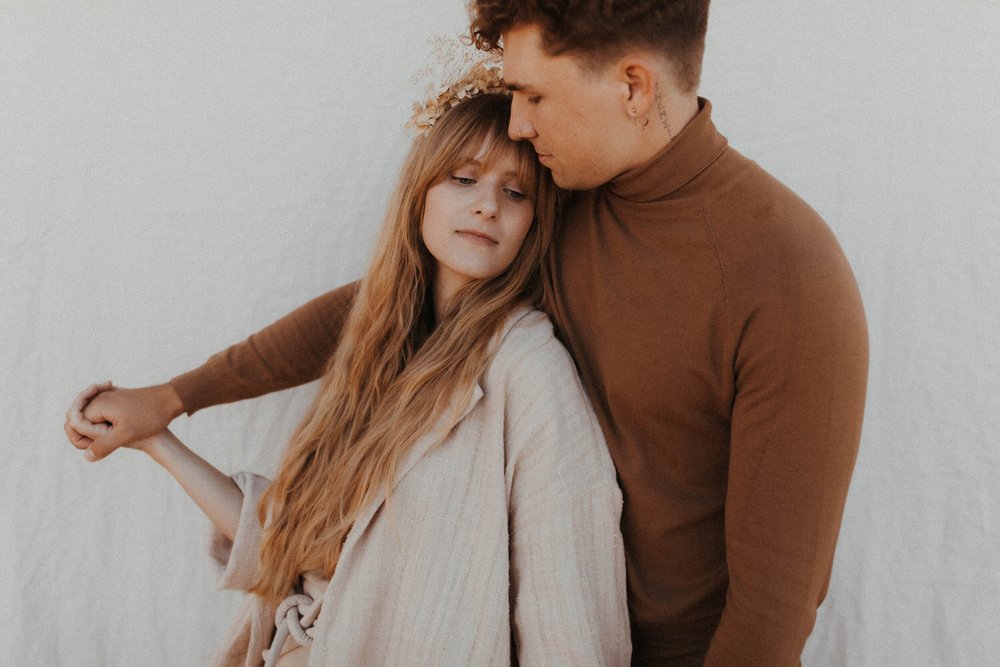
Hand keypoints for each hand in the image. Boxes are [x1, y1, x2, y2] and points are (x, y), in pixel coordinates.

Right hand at [70, 384, 184, 461]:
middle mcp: (100, 398)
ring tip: (111, 439)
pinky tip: (114, 431)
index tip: (95, 446)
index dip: (80, 438)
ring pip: (91, 417)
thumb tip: (86, 456)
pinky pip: (102, 413)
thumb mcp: (126, 434)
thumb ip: (104, 445)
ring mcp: (109, 397)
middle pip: (79, 419)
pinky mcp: (118, 400)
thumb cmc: (151, 416)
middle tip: (101, 444)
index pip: (74, 423)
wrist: (171, 399)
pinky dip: (104, 424)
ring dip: (95, 430)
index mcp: (98, 405)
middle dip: (85, 434)